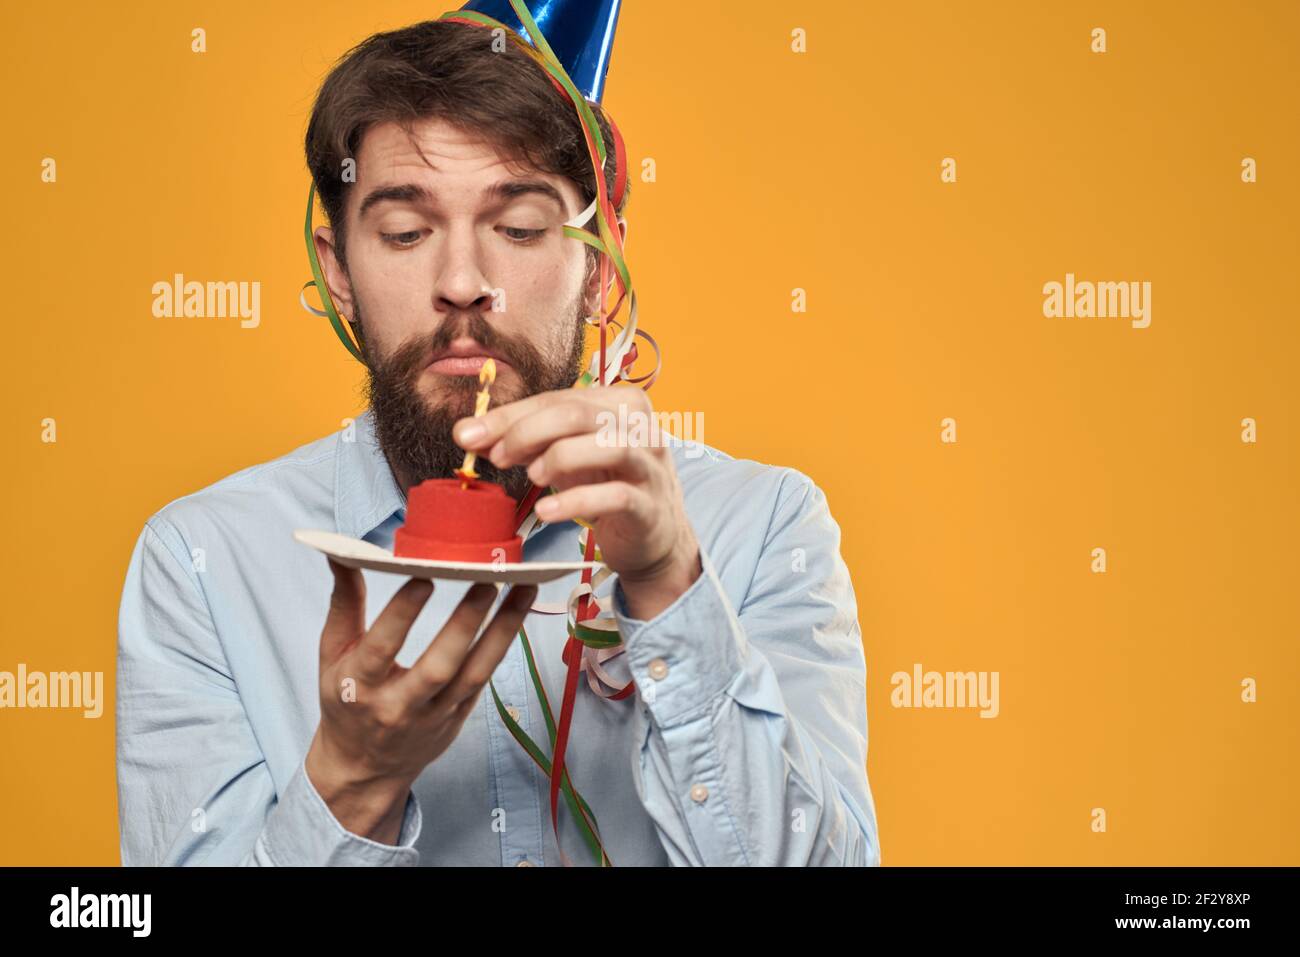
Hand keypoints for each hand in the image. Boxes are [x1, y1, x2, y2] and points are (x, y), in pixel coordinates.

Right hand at [305, 558, 535, 843]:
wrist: (364, 767)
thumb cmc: (346, 699)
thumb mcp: (332, 655)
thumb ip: (343, 604)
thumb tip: (340, 554)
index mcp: (358, 686)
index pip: (381, 648)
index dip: (402, 614)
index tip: (425, 577)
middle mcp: (397, 705)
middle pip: (437, 667)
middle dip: (464, 624)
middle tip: (487, 581)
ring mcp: (433, 715)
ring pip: (473, 674)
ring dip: (502, 632)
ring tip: (523, 590)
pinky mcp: (458, 717)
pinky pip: (484, 679)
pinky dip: (502, 646)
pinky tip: (518, 612)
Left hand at [453, 383, 701, 620]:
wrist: (652, 536)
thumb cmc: (606, 484)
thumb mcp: (563, 456)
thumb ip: (521, 441)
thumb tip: (466, 432)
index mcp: (620, 402)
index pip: (558, 398)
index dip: (510, 415)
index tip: (469, 435)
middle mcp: (641, 427)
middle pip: (579, 414)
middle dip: (527, 432)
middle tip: (497, 458)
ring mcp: (651, 466)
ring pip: (608, 445)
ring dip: (558, 458)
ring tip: (531, 478)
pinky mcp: (650, 505)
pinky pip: (616, 496)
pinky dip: (576, 501)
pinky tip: (547, 510)